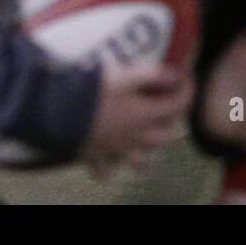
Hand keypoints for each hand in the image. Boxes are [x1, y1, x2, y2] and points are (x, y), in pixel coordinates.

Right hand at [80, 62, 193, 179]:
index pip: (179, 105)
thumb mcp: (126, 75)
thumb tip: (176, 74)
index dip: (188, 88)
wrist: (58, 112)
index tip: (186, 74)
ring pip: (141, 160)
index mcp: (145, 116)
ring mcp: (116, 150)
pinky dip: (112, 166)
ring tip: (144, 135)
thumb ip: (154, 74)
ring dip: (147, 149)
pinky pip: (106, 170)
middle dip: (172, 121)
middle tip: (167, 104)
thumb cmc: (93, 91)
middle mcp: (135, 138)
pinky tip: (112, 154)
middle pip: (166, 138)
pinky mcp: (95, 156)